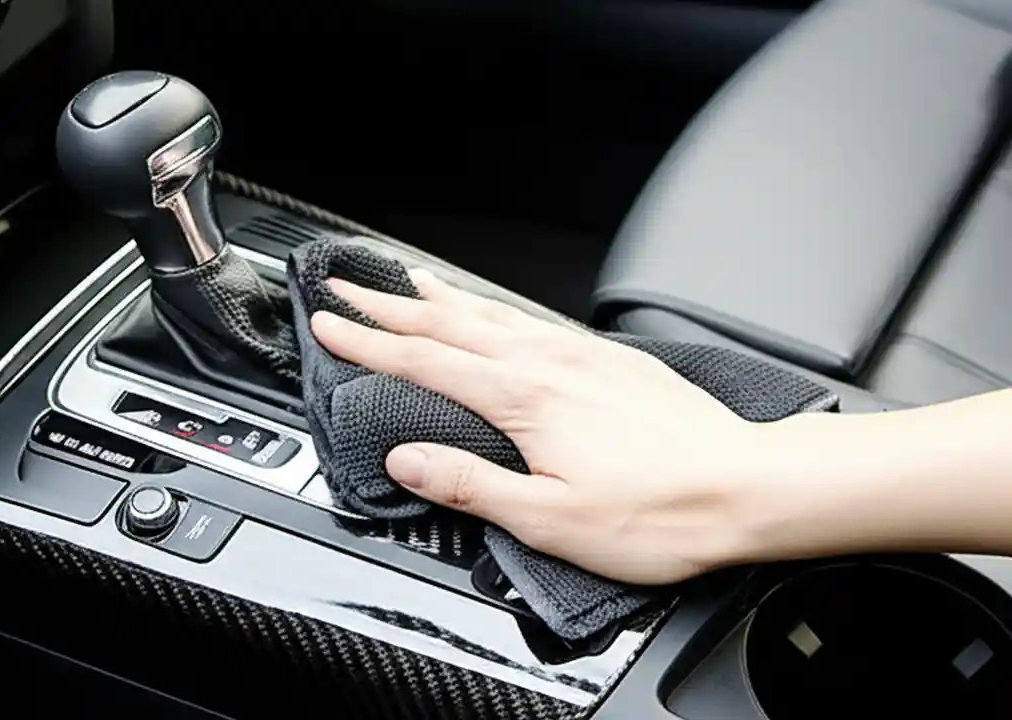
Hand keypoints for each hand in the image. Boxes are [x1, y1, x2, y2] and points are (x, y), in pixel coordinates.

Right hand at [311, 270, 777, 584]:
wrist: (748, 488)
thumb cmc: (660, 513)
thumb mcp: (551, 519)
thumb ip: (471, 486)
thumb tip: (407, 461)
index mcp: (524, 399)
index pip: (425, 362)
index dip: (369, 344)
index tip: (329, 325)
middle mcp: (548, 363)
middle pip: (450, 324)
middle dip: (391, 305)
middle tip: (348, 286)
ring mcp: (581, 356)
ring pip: (492, 313)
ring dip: (441, 297)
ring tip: (409, 282)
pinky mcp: (609, 362)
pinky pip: (533, 320)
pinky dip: (495, 309)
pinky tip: (495, 313)